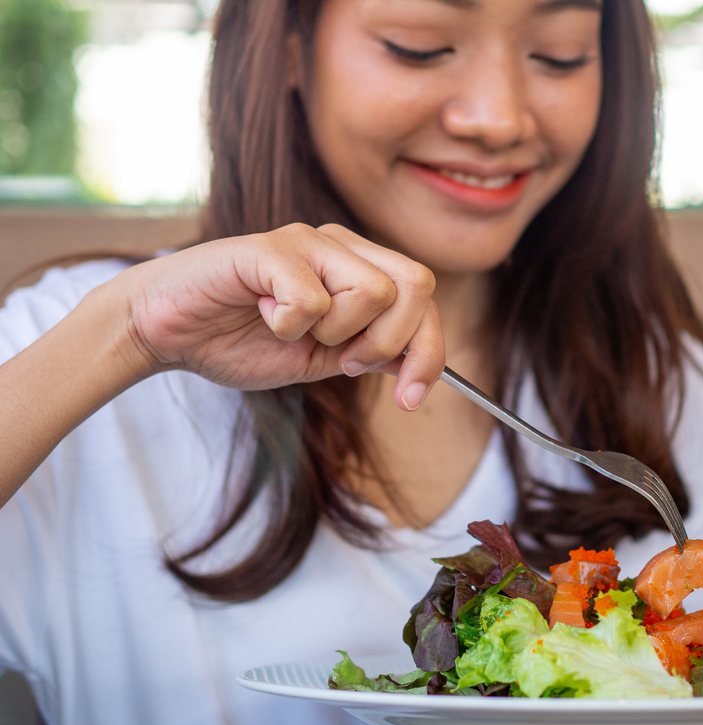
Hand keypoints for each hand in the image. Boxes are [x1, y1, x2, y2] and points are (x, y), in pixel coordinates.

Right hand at [121, 223, 443, 409]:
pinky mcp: (269, 248)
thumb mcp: (321, 358)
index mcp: (358, 267)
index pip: (425, 300)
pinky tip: (263, 316)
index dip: (428, 354)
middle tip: (345, 361)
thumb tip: (419, 362)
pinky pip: (313, 298)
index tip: (409, 398)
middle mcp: (340, 245)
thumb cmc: (240, 341)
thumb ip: (370, 352)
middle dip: (391, 342)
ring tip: (292, 330)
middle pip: (417, 285)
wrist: (168, 333)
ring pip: (374, 291)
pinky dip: (290, 325)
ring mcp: (306, 242)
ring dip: (337, 333)